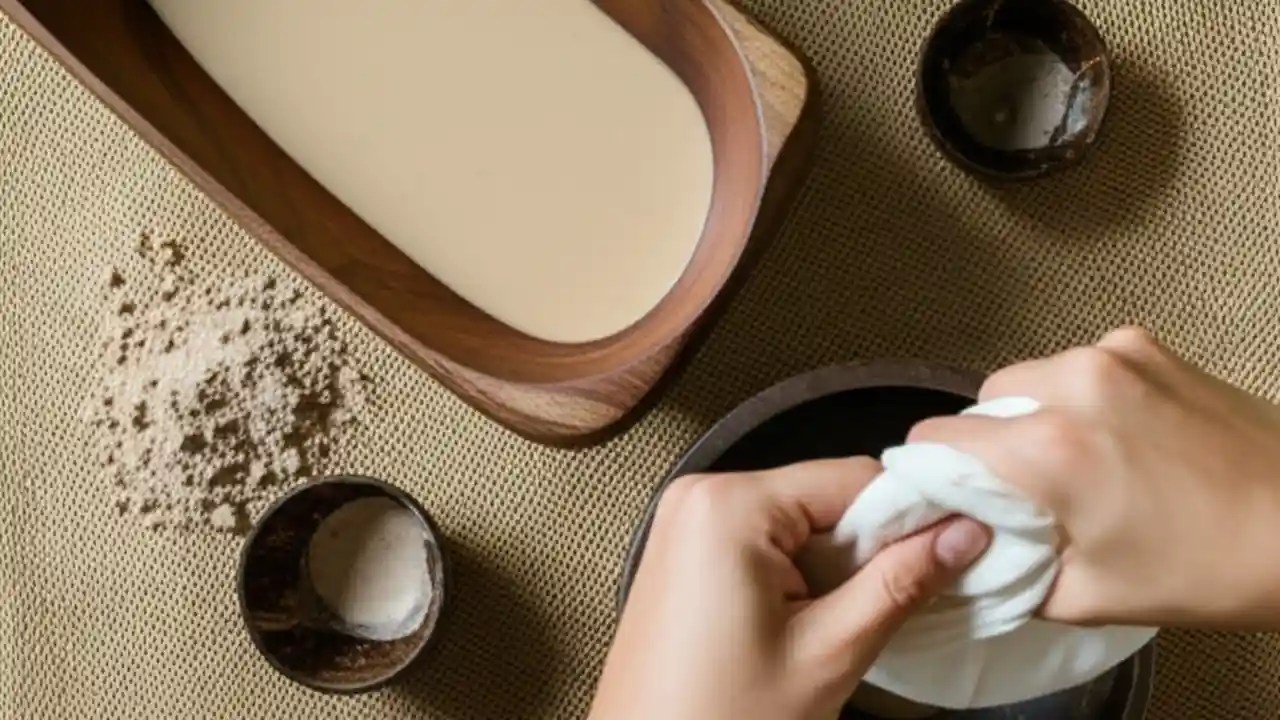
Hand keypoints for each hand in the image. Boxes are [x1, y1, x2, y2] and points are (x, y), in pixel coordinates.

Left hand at [590, 459, 989, 719]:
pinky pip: (760, 539)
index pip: (853, 477)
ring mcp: (684, 521)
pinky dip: (797, 571)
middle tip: (903, 601)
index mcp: (730, 504)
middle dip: (869, 544)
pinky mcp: (681, 551)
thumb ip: (899, 583)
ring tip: (852, 620)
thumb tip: (968, 531)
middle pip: (822, 495)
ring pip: (796, 519)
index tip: (958, 551)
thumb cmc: (727, 717)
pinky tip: (813, 618)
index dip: (912, 514)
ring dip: (835, 563)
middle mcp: (701, 493)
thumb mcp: (828, 653)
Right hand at [910, 327, 1279, 629]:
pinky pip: (1080, 366)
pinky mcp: (1148, 345)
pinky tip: (1119, 436)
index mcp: (1048, 450)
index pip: (936, 439)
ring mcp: (1114, 355)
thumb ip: (1007, 572)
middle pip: (981, 403)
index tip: (948, 498)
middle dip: (989, 445)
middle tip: (1024, 491)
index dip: (930, 472)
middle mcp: (1072, 384)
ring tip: (1078, 462)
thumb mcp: (1088, 596)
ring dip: (1033, 416)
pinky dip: (1081, 397)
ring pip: (1030, 379)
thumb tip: (966, 551)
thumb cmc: (1208, 569)